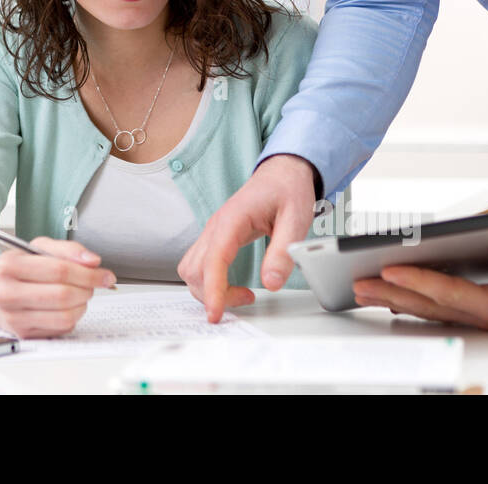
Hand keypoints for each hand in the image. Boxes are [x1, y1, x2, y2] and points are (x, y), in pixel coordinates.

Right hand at [0, 238, 116, 337]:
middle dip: (87, 289)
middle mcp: (7, 294)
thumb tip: (92, 261)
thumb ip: (67, 250)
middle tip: (94, 283)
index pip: (59, 270)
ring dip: (82, 305)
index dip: (88, 273)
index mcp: (9, 266)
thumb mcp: (37, 248)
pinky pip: (61, 328)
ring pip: (65, 316)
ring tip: (80, 294)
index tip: (105, 275)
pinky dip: (73, 317)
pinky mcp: (23, 335)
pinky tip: (67, 306)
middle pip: (63, 294)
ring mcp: (14, 318)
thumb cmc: (18, 268)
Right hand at [179, 153, 318, 322]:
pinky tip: (231, 285)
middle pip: (195, 269)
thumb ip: (283, 252)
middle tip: (247, 299)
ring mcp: (212, 232)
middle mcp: (216, 226)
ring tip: (241, 293)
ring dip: (207, 289)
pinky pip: (200, 264)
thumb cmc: (287, 190)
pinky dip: (209, 281)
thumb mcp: (296, 218)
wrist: (281, 173)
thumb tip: (271, 283)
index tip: (216, 313)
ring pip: (191, 269)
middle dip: (213, 293)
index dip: (213, 290)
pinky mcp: (215, 238)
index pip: (213, 260)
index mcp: (232, 219)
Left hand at [352, 244, 487, 327]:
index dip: (420, 280)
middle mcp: (486, 314)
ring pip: (429, 309)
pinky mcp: (477, 308)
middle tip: (358, 282)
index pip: (452, 292)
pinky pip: (438, 306)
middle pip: (430, 304)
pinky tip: (390, 295)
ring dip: (395, 298)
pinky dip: (412, 300)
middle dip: (392, 292)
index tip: (392, 267)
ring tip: (362, 289)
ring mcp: (479, 314)